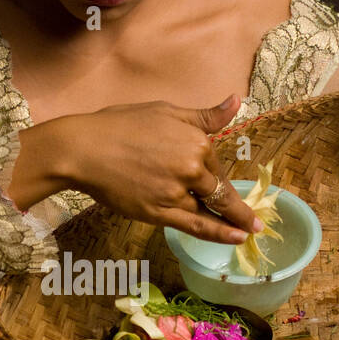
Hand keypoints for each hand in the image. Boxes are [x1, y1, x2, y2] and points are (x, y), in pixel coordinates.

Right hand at [55, 90, 263, 244]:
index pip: (214, 164)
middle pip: (218, 189)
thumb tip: (236, 101)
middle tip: (255, 220)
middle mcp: (192, 167)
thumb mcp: (166, 111)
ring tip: (250, 232)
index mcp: (196, 141)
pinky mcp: (159, 213)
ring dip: (233, 222)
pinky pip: (197, 226)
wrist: (83, 149)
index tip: (218, 186)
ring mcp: (176, 192)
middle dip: (236, 205)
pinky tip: (237, 238)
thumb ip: (204, 116)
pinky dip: (220, 234)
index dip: (213, 175)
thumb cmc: (119, 125)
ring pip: (210, 210)